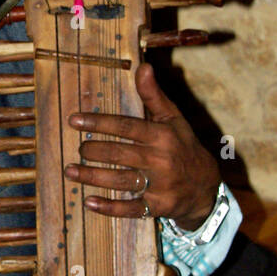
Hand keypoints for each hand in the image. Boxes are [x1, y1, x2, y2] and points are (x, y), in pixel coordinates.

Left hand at [64, 63, 219, 228]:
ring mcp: (160, 185)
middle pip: (120, 154)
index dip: (98, 122)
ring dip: (92, 177)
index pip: (126, 127)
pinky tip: (89, 202)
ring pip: (121, 181)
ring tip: (71, 171)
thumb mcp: (173, 119)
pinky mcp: (158, 206)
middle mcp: (161, 160)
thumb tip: (143, 66)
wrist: (205, 186)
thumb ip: (153, 95)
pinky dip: (109, 208)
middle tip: (79, 148)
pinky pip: (130, 209)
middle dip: (94, 151)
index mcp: (162, 136)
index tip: (74, 120)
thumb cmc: (183, 146)